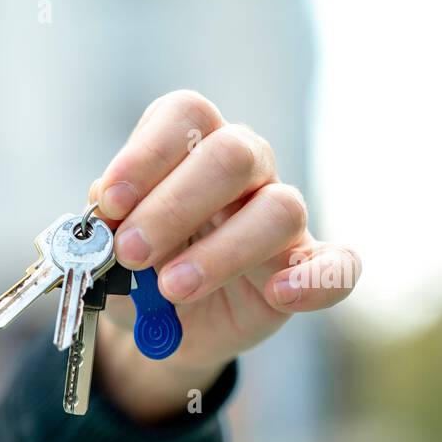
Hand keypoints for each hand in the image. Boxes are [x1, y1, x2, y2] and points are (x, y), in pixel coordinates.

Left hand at [88, 90, 359, 423]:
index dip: (146, 154)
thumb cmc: (136, 271)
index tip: (108, 201)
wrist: (162, 326)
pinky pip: (337, 266)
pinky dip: (316, 280)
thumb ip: (105, 227)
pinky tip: (280, 294)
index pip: (184, 116)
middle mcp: (245, 167)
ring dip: (221, 251)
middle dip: (172, 207)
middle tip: (129, 252)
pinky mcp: (305, 267)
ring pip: (278, 209)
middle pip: (230, 156)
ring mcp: (281, 216)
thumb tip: (103, 206)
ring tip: (171, 288)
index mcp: (192, 144)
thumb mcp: (107, 251)